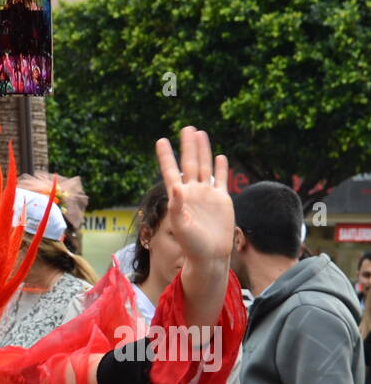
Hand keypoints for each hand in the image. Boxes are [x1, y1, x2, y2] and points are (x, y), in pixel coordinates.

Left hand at [154, 127, 233, 265]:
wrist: (210, 256)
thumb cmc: (191, 245)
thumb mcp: (180, 226)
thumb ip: (177, 206)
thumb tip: (175, 185)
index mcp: (179, 198)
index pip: (171, 172)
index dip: (166, 156)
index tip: (161, 141)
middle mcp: (192, 193)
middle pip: (189, 164)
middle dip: (188, 146)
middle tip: (186, 128)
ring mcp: (206, 195)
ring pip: (205, 167)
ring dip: (203, 151)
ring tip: (200, 134)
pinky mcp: (221, 199)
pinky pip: (221, 179)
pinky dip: (221, 168)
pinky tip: (219, 157)